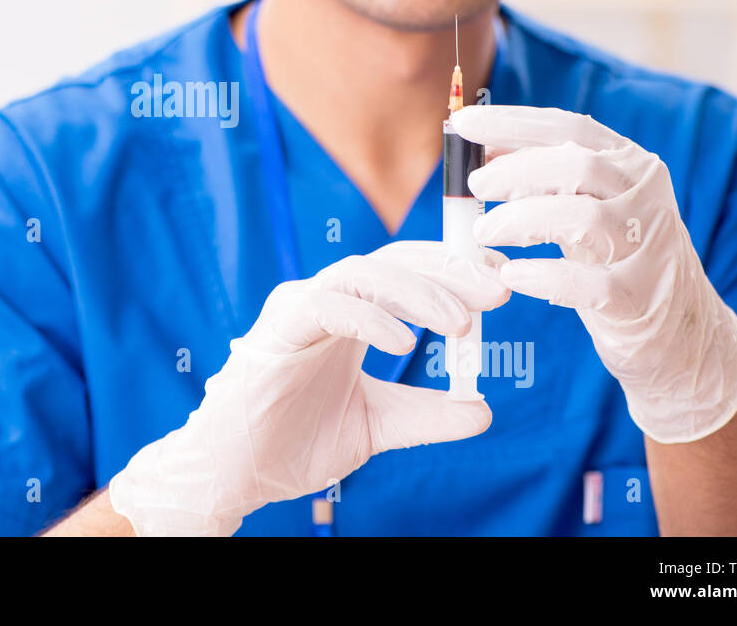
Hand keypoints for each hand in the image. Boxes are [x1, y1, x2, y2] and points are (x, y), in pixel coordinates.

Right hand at [107, 241, 509, 535]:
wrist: (237, 473)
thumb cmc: (294, 442)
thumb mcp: (378, 426)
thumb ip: (426, 415)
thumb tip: (482, 409)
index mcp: (348, 315)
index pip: (405, 271)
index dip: (452, 272)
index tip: (500, 286)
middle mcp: (323, 300)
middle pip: (391, 263)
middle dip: (448, 273)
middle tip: (498, 292)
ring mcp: (298, 310)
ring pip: (362, 275)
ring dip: (417, 292)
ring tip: (460, 321)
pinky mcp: (278, 330)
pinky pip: (328, 306)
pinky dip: (371, 318)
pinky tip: (407, 344)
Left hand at [450, 104, 736, 443]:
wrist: (680, 328)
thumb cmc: (616, 258)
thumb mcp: (585, 207)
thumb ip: (545, 181)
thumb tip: (483, 154)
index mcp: (630, 164)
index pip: (570, 129)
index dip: (513, 123)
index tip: (464, 122)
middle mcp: (646, 197)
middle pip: (578, 166)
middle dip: (515, 170)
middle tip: (474, 185)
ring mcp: (649, 246)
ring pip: (584, 217)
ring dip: (521, 219)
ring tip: (483, 230)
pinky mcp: (640, 298)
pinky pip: (589, 282)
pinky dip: (544, 275)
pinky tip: (512, 275)